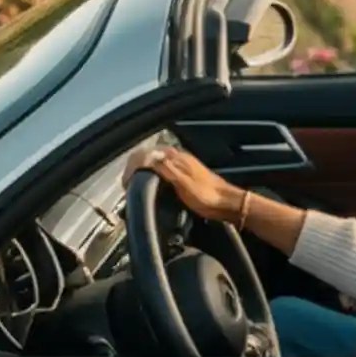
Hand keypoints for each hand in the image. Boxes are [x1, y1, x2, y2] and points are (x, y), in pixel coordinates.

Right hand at [122, 146, 243, 223]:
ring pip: (155, 162)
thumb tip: (145, 158)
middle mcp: (178, 157)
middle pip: (148, 156)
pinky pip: (163, 169)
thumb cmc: (207, 196)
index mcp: (176, 157)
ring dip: (143, 170)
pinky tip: (153, 185)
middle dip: (135, 167)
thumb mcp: (183, 183)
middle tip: (128, 184)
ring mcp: (182, 165)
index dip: (132, 166)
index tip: (127, 182)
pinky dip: (153, 175)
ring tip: (136, 185)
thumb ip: (165, 169)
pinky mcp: (185, 174)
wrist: (227, 203)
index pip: (145, 153)